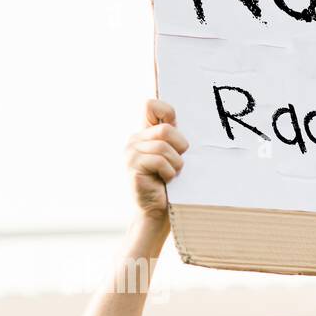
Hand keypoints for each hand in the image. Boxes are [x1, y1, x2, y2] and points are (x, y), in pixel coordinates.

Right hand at [126, 99, 188, 225]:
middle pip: (164, 129)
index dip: (167, 113)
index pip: (150, 105)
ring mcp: (130, 154)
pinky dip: (169, 172)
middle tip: (180, 162)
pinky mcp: (132, 168)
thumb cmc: (170, 182)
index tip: (175, 130)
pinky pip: (158, 161)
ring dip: (175, 163)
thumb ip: (173, 136)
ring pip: (162, 146)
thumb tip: (185, 119)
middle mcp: (134, 140)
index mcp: (145, 133)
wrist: (158, 210)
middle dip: (179, 147)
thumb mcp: (174, 154)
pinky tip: (166, 180)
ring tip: (173, 174)